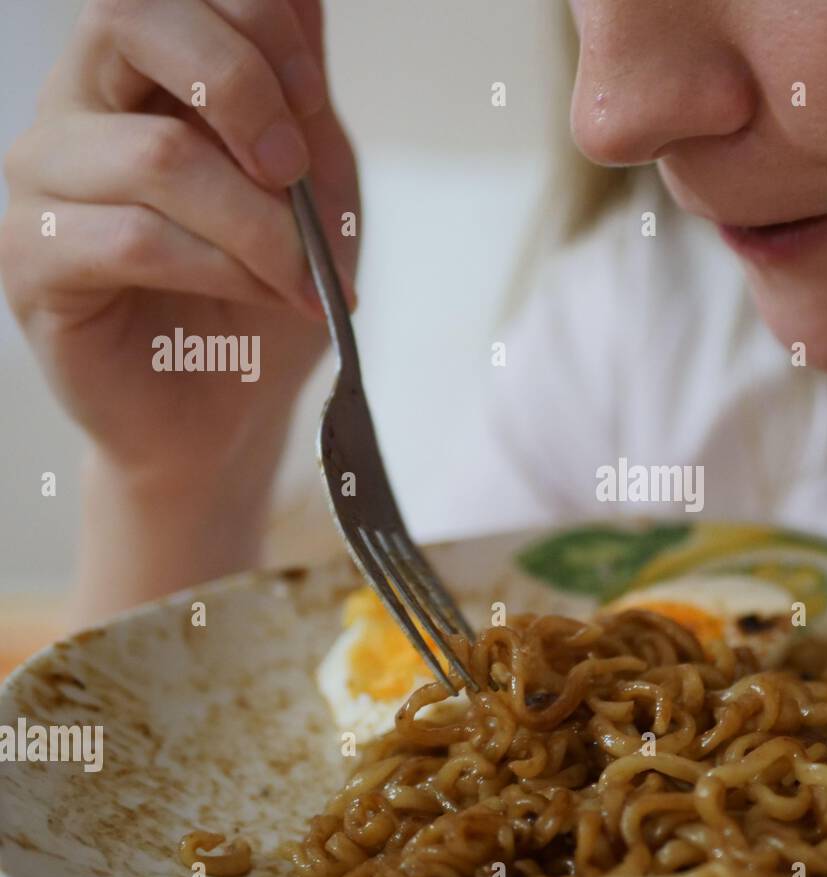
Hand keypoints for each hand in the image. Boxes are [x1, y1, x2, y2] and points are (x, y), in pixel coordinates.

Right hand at [0, 0, 359, 484]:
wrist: (234, 406)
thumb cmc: (267, 290)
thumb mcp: (315, 181)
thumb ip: (298, 89)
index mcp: (141, 69)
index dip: (260, 22)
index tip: (314, 100)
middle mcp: (79, 105)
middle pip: (129, 15)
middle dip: (244, 87)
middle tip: (297, 173)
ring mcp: (43, 178)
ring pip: (156, 154)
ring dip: (260, 224)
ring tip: (306, 278)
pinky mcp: (30, 257)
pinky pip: (132, 239)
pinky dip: (223, 271)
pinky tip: (265, 297)